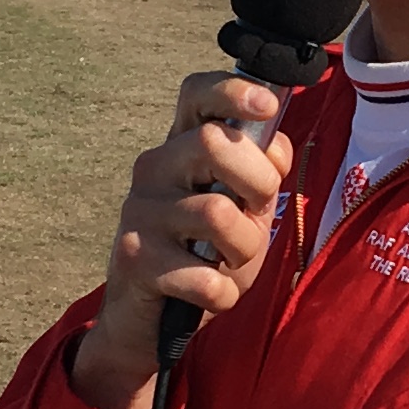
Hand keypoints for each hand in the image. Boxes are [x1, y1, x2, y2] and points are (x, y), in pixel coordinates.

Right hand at [68, 71, 292, 408]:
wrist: (151, 318)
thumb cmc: (205, 253)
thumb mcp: (246, 207)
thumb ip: (263, 170)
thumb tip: (274, 144)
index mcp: (182, 145)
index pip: (196, 93)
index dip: (233, 90)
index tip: (268, 105)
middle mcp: (154, 167)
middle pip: (213, 142)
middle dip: (257, 183)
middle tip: (256, 214)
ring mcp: (139, 210)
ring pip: (216, 212)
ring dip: (244, 249)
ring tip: (230, 262)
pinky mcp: (134, 258)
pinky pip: (204, 275)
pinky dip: (224, 293)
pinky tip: (212, 294)